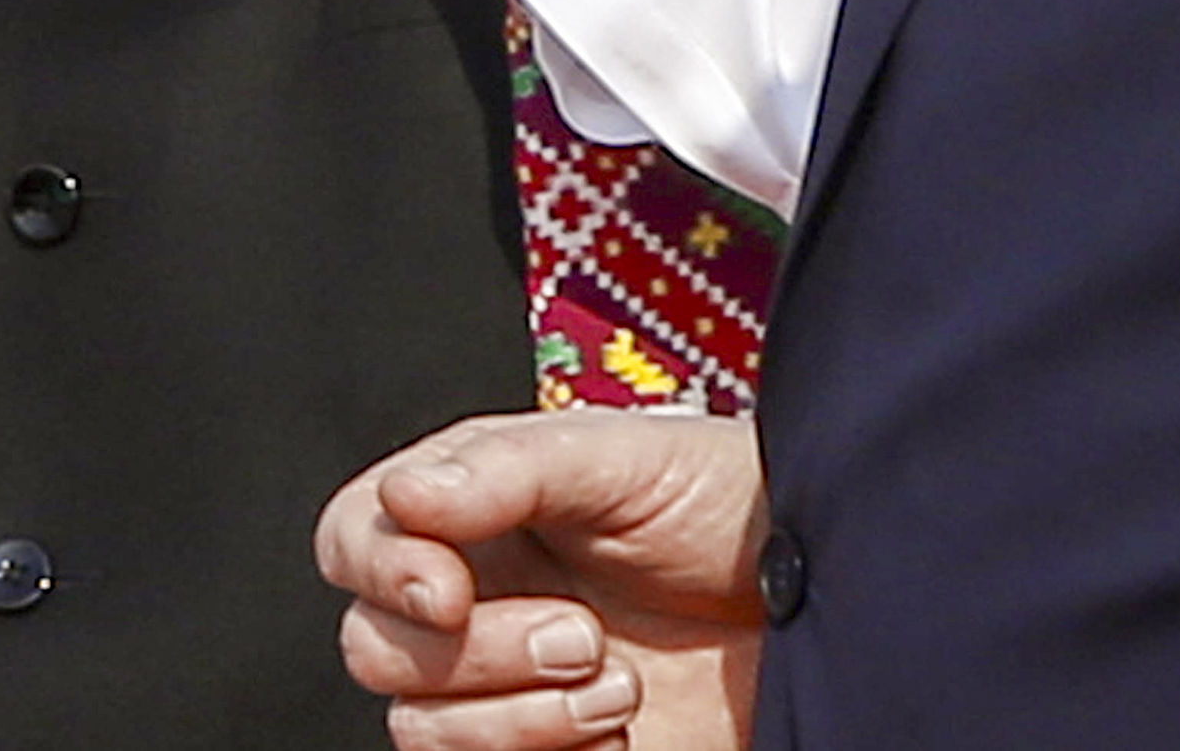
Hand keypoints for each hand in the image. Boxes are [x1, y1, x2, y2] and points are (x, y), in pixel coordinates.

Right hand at [317, 410, 768, 750]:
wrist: (825, 598)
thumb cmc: (729, 505)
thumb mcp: (621, 456)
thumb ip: (504, 469)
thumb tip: (405, 500)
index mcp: (471, 508)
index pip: (354, 539)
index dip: (379, 568)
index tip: (447, 586)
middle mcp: (475, 598)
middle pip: (373, 648)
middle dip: (474, 653)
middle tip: (581, 635)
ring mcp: (507, 688)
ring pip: (419, 730)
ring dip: (517, 717)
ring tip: (618, 682)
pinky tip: (621, 732)